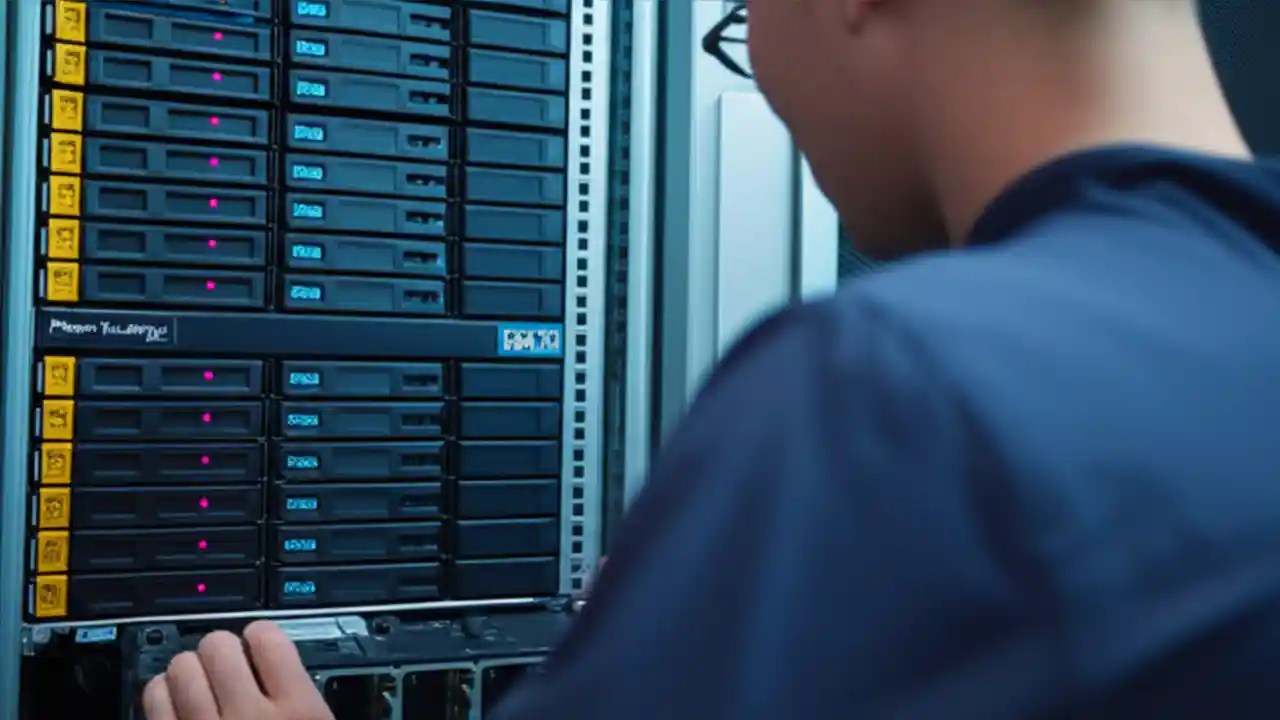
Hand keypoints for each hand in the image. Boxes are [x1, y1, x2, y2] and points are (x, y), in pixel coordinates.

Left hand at [142, 621, 333, 719]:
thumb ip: (308, 698)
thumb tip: (286, 666)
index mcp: (299, 712)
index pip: (268, 639)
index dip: (260, 635)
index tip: (258, 642)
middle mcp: (250, 718)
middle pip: (218, 646)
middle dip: (221, 649)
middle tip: (227, 663)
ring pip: (181, 669)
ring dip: (189, 669)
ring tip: (199, 680)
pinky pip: (155, 700)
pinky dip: (161, 693)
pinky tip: (175, 700)